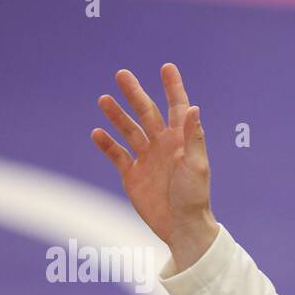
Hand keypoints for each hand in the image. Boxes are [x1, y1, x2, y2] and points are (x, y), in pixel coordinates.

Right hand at [91, 63, 217, 266]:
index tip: (167, 67)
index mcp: (181, 141)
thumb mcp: (196, 165)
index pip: (176, 108)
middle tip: (122, 74)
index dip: (172, 88)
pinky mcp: (132, 176)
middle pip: (146, 113)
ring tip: (104, 99)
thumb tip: (193, 108)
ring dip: (116, 115)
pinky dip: (106, 144)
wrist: (181, 227)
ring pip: (128, 131)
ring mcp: (146, 159)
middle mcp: (163, 146)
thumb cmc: (194, 197)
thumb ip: (193, 137)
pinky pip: (117, 155)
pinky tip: (97, 133)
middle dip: (135, 94)